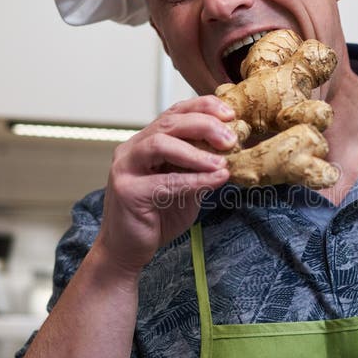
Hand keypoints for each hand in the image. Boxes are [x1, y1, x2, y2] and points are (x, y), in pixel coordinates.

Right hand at [95, 95, 236, 274]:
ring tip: (221, 160)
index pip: (174, 113)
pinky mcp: (127, 191)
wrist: (128, 250)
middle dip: (203, 125)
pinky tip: (215, 180)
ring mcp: (126, 168)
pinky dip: (194, 179)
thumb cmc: (156, 217)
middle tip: (230, 137)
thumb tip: (231, 152)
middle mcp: (133, 149)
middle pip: (168, 122)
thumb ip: (201, 169)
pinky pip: (165, 180)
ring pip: (160, 144)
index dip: (202, 107)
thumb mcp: (186, 187)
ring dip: (196, 151)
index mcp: (146, 142)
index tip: (230, 113)